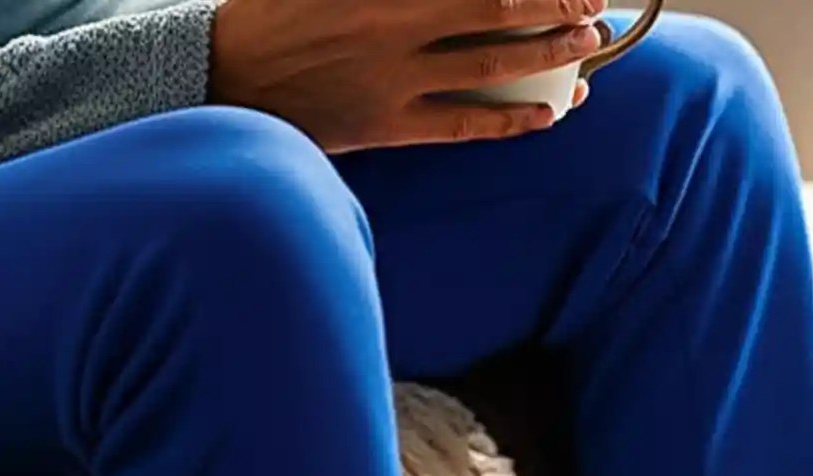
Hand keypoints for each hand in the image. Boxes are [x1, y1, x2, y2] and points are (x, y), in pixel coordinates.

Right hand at [209, 0, 605, 151]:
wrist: (219, 76)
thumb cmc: (268, 13)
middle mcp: (398, 29)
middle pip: (500, 13)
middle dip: (557, 9)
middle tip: (593, 7)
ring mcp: (395, 82)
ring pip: (491, 70)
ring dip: (547, 61)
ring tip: (587, 53)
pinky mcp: (386, 126)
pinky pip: (462, 127)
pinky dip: (508, 122)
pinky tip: (546, 116)